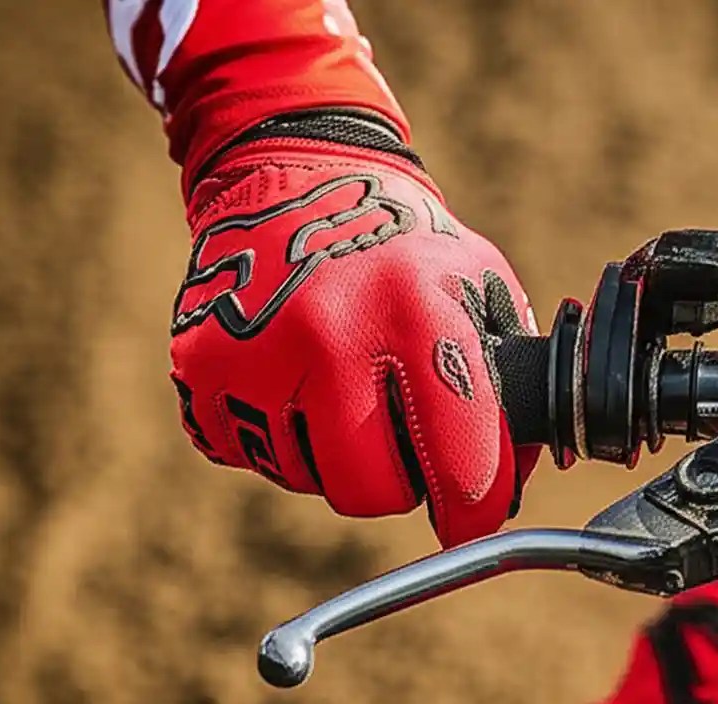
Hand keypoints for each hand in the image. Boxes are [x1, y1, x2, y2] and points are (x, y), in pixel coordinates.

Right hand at [169, 114, 539, 546]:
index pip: (458, 450)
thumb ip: (507, 377)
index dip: (476, 504)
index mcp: (416, 310)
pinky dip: (275, 435)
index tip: (472, 518)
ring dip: (334, 455)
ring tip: (342, 387)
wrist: (292, 171)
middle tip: (402, 445)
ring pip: (308, 478)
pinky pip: (247, 454)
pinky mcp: (200, 368)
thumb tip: (517, 476)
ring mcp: (255, 352)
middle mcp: (332, 332)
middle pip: (372, 489)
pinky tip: (291, 379)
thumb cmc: (401, 242)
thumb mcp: (476, 282)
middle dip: (398, 482)